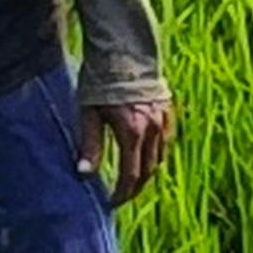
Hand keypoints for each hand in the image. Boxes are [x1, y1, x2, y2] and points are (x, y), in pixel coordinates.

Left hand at [81, 88, 177, 204]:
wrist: (123, 49)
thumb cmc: (100, 80)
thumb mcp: (89, 113)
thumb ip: (89, 145)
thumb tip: (84, 174)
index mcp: (132, 131)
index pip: (131, 176)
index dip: (122, 194)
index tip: (111, 203)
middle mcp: (152, 129)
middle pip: (148, 171)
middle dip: (135, 188)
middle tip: (121, 197)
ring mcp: (163, 120)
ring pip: (159, 158)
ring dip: (146, 173)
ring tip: (131, 180)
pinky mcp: (168, 111)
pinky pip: (166, 141)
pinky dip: (156, 154)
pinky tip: (144, 156)